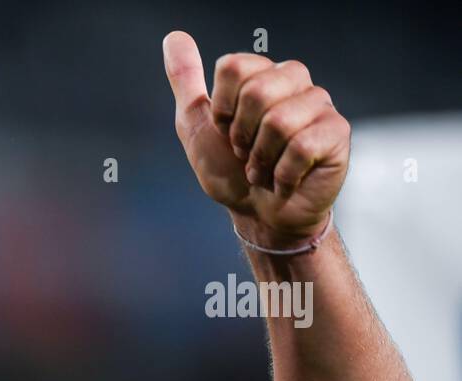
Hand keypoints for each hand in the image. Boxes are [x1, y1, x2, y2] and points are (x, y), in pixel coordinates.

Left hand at [161, 31, 349, 246]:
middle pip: (256, 91)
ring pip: (278, 121)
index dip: (220, 109)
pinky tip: (284, 180)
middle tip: (246, 154)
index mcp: (260, 74)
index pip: (233, 66)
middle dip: (240, 136)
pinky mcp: (337, 132)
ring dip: (260, 160)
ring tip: (264, 169)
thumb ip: (186, 82)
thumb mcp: (196, 126)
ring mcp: (319, 104)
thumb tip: (173, 37)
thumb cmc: (231, 171)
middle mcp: (294, 81)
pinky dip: (281, 175)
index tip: (224, 131)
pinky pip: (301, 147)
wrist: (258, 215)